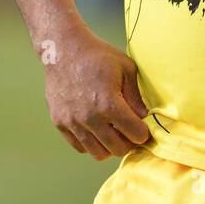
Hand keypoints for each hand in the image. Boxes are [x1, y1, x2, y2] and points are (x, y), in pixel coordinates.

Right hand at [40, 25, 150, 159]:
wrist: (63, 50)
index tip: (143, 127)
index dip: (143, 132)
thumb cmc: (98, 56)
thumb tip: (144, 117)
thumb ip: (136, 96)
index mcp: (109, 104)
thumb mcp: (127, 69)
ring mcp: (72, 122)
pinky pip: (80, 147)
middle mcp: (90, 118)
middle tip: (130, 132)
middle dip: (129, 142)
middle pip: (118, 149)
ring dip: (110, 146)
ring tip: (114, 132)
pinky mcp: (60, 123)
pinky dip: (91, 143)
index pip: (136, 134)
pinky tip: (97, 130)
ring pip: (98, 153)